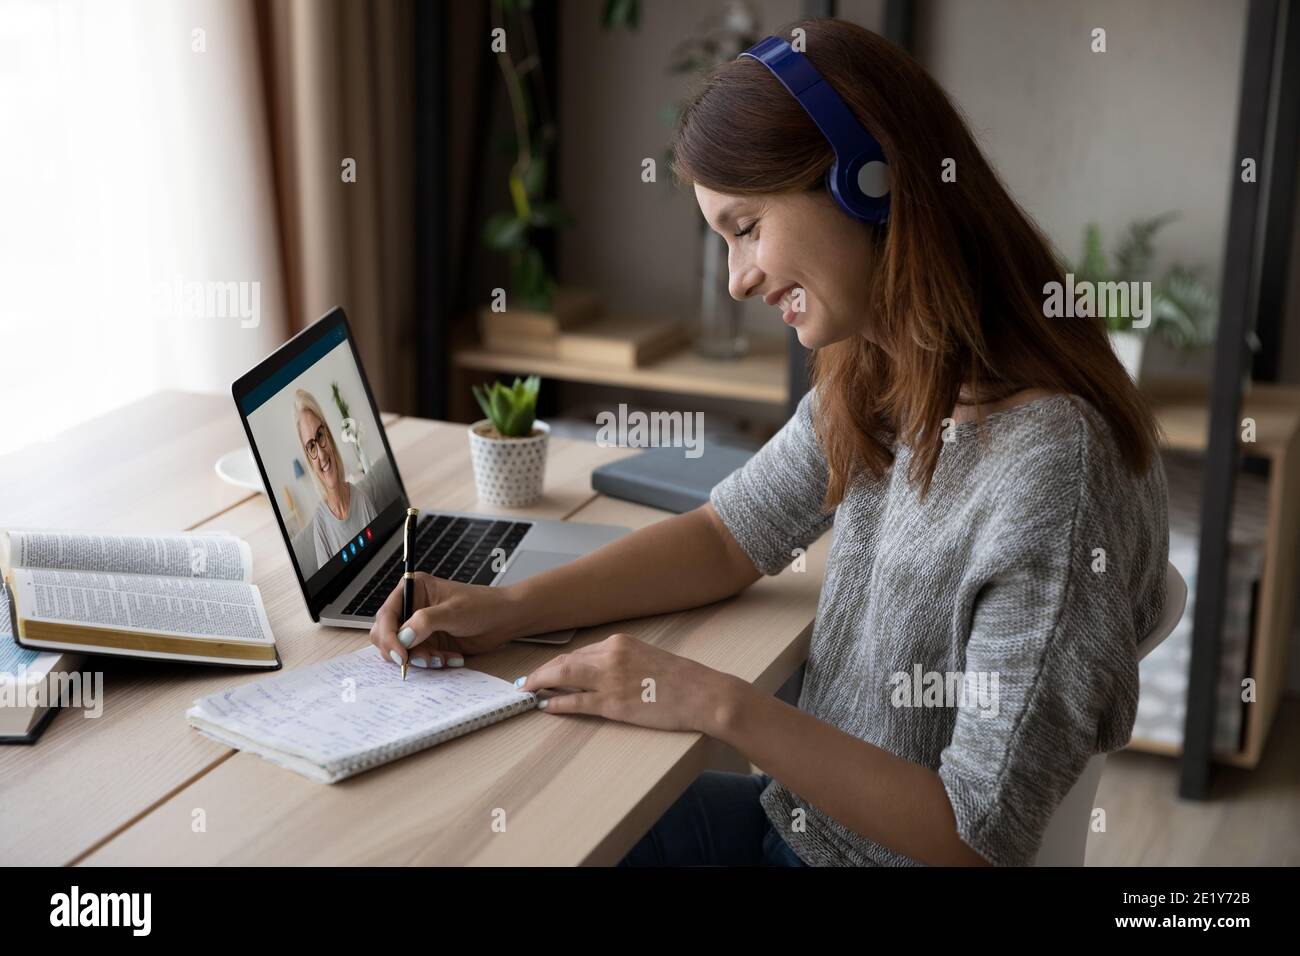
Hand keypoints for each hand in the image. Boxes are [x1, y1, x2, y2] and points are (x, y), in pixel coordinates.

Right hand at [369, 572, 516, 668]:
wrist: (504, 620)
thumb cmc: (482, 605)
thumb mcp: (453, 611)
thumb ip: (425, 622)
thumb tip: (403, 637)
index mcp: (413, 590)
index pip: (386, 615)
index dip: (389, 637)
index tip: (400, 654)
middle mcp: (412, 608)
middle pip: (387, 635)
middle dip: (402, 651)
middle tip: (422, 659)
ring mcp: (419, 627)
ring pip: (403, 651)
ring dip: (421, 659)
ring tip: (442, 658)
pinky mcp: (429, 643)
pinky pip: (419, 659)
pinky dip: (433, 662)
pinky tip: (450, 657)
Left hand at [518, 632, 739, 734]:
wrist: (703, 694)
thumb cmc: (682, 679)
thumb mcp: (648, 658)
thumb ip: (622, 661)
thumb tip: (598, 672)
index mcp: (620, 642)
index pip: (579, 652)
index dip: (558, 663)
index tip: (546, 670)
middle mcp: (611, 655)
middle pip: (565, 661)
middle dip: (542, 672)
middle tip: (526, 681)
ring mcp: (611, 679)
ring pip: (563, 677)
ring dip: (541, 684)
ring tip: (527, 691)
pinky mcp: (614, 703)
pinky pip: (576, 702)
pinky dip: (557, 703)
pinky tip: (545, 706)